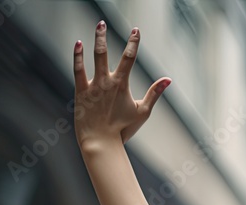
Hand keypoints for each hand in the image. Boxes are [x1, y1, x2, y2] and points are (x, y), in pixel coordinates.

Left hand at [73, 21, 170, 150]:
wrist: (101, 141)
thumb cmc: (123, 128)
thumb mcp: (142, 111)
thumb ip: (155, 93)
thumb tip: (168, 80)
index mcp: (122, 85)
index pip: (129, 58)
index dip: (134, 42)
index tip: (136, 31)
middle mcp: (106, 81)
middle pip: (105, 53)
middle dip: (104, 36)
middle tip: (103, 22)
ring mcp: (92, 85)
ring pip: (92, 57)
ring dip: (94, 41)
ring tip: (97, 27)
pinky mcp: (80, 91)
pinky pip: (78, 69)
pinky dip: (78, 56)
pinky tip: (78, 44)